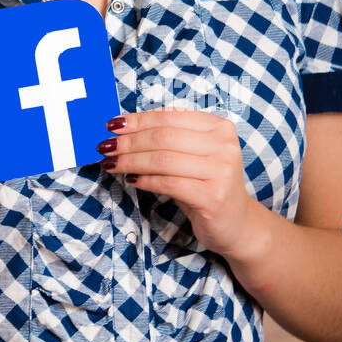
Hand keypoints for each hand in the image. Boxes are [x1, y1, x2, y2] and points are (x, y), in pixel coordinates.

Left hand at [96, 107, 256, 257]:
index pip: (169, 117)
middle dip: (129, 142)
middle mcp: (224, 145)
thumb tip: (123, 126)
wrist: (236, 224)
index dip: (137, 120)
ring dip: (131, 161)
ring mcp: (221, 171)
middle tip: (105, 147)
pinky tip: (132, 180)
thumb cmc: (206, 184)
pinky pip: (168, 183)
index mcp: (218, 127)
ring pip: (163, 159)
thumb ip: (168, 138)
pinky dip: (145, 180)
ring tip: (112, 164)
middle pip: (163, 137)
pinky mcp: (213, 197)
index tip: (112, 126)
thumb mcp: (192, 155)